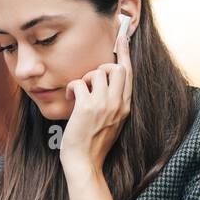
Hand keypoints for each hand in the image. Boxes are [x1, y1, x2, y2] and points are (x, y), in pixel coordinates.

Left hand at [60, 16, 133, 177]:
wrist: (85, 162)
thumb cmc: (93, 144)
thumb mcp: (111, 122)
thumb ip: (113, 103)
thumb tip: (105, 84)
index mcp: (126, 106)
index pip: (129, 74)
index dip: (125, 53)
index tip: (121, 37)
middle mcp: (118, 103)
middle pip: (117, 67)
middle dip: (102, 68)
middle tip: (91, 82)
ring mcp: (104, 105)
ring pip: (98, 72)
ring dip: (86, 78)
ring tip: (80, 94)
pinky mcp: (87, 107)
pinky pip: (79, 82)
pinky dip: (72, 88)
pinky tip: (70, 99)